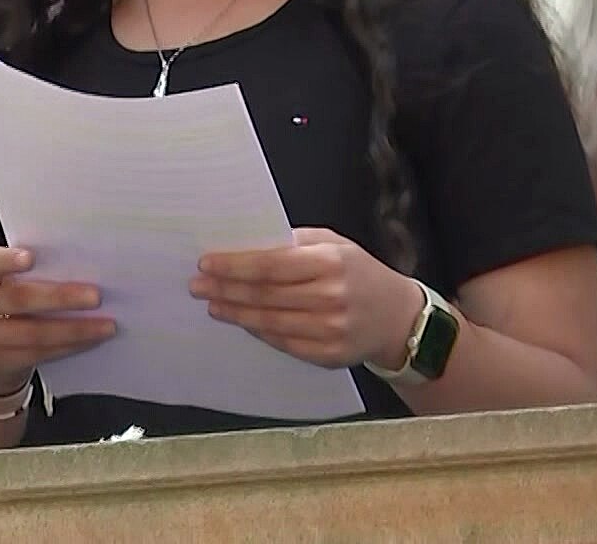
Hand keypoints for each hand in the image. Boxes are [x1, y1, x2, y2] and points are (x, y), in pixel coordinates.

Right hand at [0, 246, 114, 393]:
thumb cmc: (12, 297)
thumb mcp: (11, 279)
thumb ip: (37, 271)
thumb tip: (85, 267)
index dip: (7, 260)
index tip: (31, 257)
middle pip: (19, 299)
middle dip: (61, 298)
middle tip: (96, 296)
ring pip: (34, 333)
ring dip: (75, 330)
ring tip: (106, 325)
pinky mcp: (1, 360)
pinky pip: (40, 354)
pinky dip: (71, 346)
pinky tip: (92, 340)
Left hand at [192, 227, 421, 368]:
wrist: (398, 317)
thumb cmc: (360, 273)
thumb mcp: (334, 244)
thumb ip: (294, 242)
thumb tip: (247, 243)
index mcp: (330, 262)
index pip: (270, 264)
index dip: (234, 265)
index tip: (207, 262)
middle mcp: (330, 297)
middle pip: (264, 294)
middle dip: (225, 289)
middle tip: (198, 285)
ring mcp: (330, 329)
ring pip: (269, 322)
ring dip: (235, 313)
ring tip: (212, 304)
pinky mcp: (328, 355)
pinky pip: (283, 343)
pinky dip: (258, 332)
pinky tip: (242, 322)